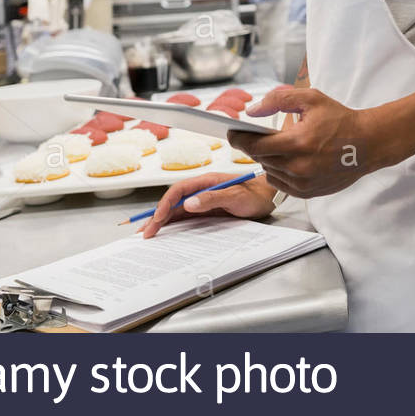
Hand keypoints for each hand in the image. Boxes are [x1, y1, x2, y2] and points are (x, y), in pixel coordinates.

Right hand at [137, 171, 276, 238]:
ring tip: (147, 234)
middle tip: (144, 232)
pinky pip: (186, 217)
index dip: (165, 204)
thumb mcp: (237, 197)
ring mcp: (203, 200)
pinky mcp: (207, 210)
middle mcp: (202, 189)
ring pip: (177, 210)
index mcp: (206, 181)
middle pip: (173, 201)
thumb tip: (189, 203)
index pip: (178, 191)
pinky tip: (165, 232)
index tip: (157, 218)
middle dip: (157, 216)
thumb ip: (213, 198)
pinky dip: (173, 224)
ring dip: (162, 221)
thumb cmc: (256, 194)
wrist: (270, 197)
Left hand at [230, 86, 385, 197]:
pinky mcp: (308, 193)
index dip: (238, 139)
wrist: (368, 144)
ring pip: (269, 172)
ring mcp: (303, 183)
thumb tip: (252, 111)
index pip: (254, 146)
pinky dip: (279, 172)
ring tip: (278, 147)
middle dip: (253, 146)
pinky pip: (281, 184)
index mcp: (297, 143)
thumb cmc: (340, 120)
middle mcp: (298, 167)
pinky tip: (288, 160)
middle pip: (259, 159)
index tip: (232, 133)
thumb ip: (277, 100)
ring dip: (267, 159)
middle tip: (252, 136)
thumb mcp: (311, 99)